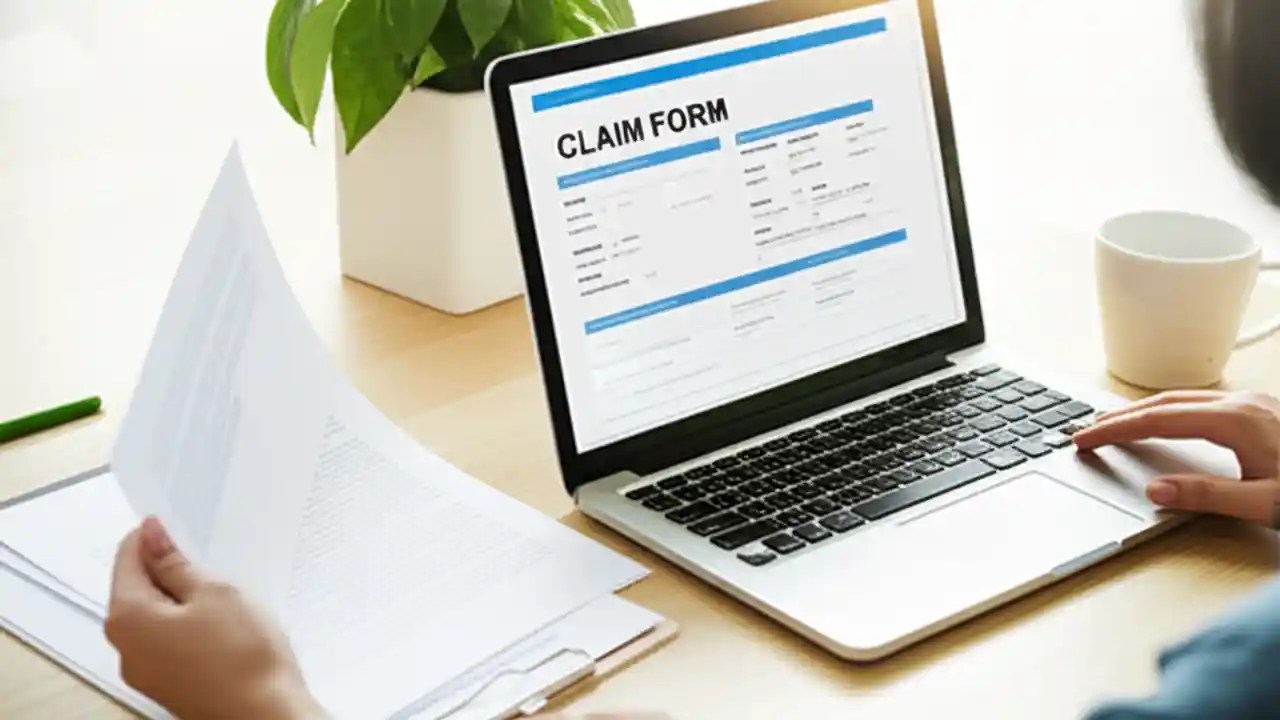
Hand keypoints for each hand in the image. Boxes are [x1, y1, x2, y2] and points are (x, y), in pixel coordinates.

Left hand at [106, 517, 325, 719]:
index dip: (151, 538)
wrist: (264, 714)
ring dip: (181, 599)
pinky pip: (168, 643)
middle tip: (207, 558)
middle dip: (167, 570)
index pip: (127, 561)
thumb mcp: (213, 593)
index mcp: (127, 618)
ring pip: (154, 618)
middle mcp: (125, 648)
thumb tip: (151, 536)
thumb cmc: (242, 656)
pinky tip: (221, 624)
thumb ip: (176, 563)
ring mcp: (145, 672)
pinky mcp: (168, 685)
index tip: (174, 525)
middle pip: (136, 591)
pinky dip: (187, 626)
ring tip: (222, 593)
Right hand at [1073, 391, 1279, 524]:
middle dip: (1120, 416)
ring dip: (1145, 411)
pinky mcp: (1266, 413)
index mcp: (1237, 421)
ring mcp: (1257, 405)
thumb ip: (1207, 496)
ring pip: (1185, 399)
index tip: (1083, 438)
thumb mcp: (1267, 504)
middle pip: (1166, 402)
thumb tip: (1154, 490)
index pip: (1157, 420)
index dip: (1114, 429)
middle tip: (1085, 432)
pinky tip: (1168, 424)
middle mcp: (1244, 405)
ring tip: (1115, 425)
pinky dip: (1171, 412)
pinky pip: (1204, 404)